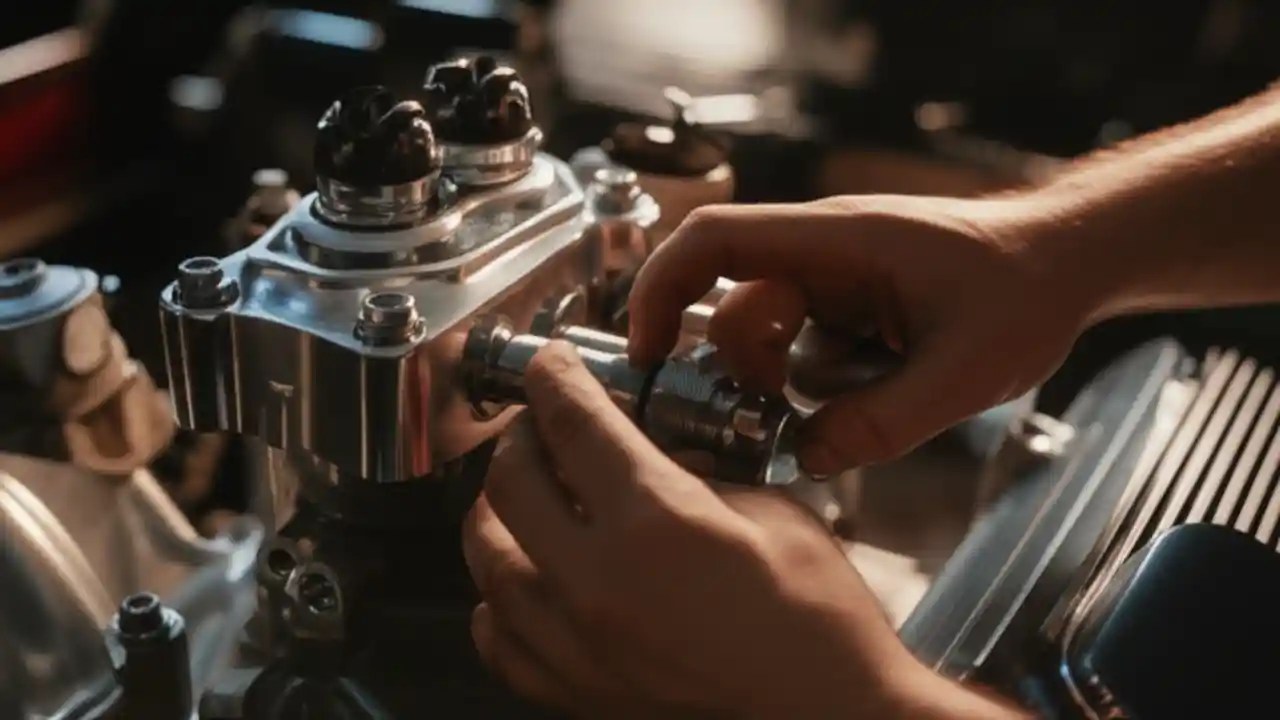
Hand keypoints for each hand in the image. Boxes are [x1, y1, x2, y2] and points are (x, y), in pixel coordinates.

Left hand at [462, 342, 1024, 718]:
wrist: (831, 716)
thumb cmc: (817, 621)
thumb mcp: (769, 510)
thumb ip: (693, 471)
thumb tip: (649, 449)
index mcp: (658, 524)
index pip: (574, 423)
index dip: (555, 378)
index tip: (552, 365)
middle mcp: (600, 585)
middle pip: (511, 482)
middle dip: (522, 436)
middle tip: (545, 425)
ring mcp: (577, 646)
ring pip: (487, 557)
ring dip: (498, 511)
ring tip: (528, 493)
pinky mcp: (574, 692)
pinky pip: (497, 634)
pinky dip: (499, 596)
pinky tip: (527, 576)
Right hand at [626, 194, 1094, 474]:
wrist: (1069, 261)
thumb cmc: (1026, 290)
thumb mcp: (965, 371)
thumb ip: (882, 424)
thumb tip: (805, 458)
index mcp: (835, 242)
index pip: (713, 241)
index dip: (659, 289)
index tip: (646, 355)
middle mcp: (821, 257)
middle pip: (734, 311)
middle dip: (746, 374)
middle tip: (776, 422)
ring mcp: (834, 286)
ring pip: (770, 344)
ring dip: (791, 388)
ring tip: (855, 408)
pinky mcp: (849, 314)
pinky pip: (806, 358)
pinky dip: (824, 391)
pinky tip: (879, 396)